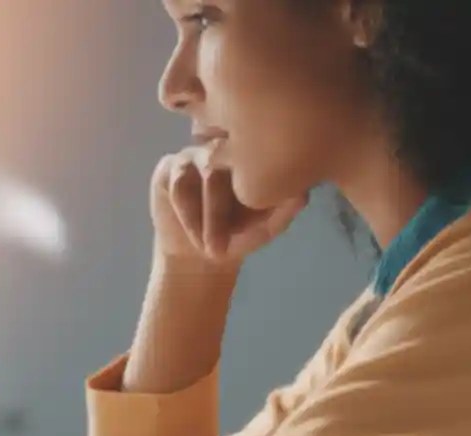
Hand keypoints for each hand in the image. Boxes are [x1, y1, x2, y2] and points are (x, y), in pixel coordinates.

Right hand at [150, 141, 308, 272]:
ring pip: (204, 172)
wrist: (198, 254)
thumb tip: (302, 194)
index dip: (258, 187)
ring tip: (209, 246)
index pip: (260, 152)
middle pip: (230, 161)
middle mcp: (225, 146)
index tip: (258, 226)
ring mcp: (195, 153)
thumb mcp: (267, 227)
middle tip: (222, 247)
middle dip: (223, 210)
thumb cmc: (238, 235)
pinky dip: (187, 213)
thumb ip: (285, 211)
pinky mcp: (169, 167)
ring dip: (205, 214)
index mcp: (252, 154)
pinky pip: (179, 183)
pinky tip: (194, 234)